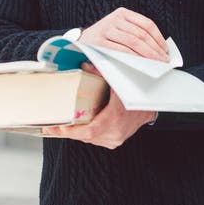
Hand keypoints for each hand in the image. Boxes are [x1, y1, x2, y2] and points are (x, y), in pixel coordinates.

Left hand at [42, 65, 156, 148]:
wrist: (154, 102)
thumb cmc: (136, 89)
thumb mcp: (118, 78)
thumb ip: (101, 71)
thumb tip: (83, 64)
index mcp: (116, 118)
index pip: (88, 132)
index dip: (70, 131)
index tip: (55, 127)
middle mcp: (116, 132)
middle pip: (85, 137)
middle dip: (67, 132)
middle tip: (49, 127)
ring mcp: (117, 138)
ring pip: (90, 139)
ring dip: (75, 133)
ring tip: (58, 127)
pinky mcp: (117, 139)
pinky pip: (97, 139)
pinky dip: (85, 134)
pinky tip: (74, 127)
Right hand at [80, 6, 168, 60]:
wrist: (81, 42)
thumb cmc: (106, 39)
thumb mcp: (120, 30)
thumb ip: (136, 34)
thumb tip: (159, 49)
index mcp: (123, 13)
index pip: (147, 24)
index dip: (159, 38)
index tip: (165, 51)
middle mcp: (114, 18)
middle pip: (141, 34)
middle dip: (155, 50)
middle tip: (163, 61)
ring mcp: (106, 28)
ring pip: (133, 42)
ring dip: (147, 55)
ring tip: (155, 64)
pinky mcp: (99, 41)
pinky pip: (121, 51)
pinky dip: (133, 58)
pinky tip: (140, 64)